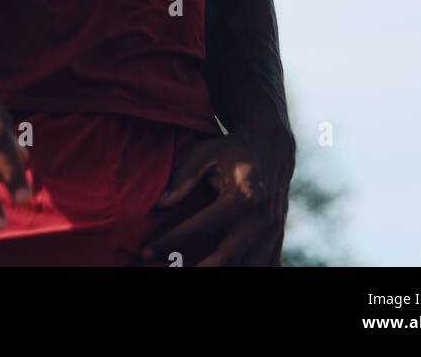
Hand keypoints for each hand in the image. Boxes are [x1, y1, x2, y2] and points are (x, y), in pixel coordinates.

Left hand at [139, 124, 294, 266]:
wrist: (272, 148)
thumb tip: (160, 205)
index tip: (145, 250)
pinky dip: (242, 271)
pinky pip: (263, 267)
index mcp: (242, 197)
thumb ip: (184, 177)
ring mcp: (271, 235)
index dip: (170, 242)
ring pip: (246, 269)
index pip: (199, 228)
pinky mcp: (276, 242)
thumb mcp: (206, 153)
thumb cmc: (230, 150)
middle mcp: (259, 220)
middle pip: (224, 260)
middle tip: (163, 271)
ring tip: (187, 271)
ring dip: (217, 273)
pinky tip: (215, 268)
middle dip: (192, 271)